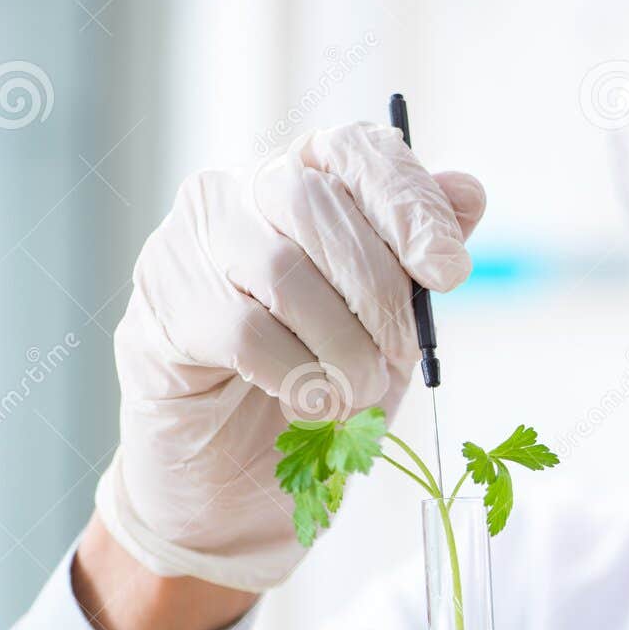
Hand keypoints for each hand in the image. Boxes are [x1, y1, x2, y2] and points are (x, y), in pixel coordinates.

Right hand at [96, 122, 484, 592]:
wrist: (237, 479)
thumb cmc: (319, 386)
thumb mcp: (391, 325)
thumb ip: (422, 258)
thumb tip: (467, 192)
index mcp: (305, 181)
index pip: (357, 150)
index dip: (410, 204)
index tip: (448, 271)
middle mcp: (238, 194)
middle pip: (317, 206)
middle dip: (380, 294)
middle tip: (399, 356)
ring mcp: (188, 247)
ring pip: (281, 272)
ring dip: (342, 349)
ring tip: (357, 393)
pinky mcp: (161, 310)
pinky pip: (244, 332)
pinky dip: (297, 379)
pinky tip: (309, 406)